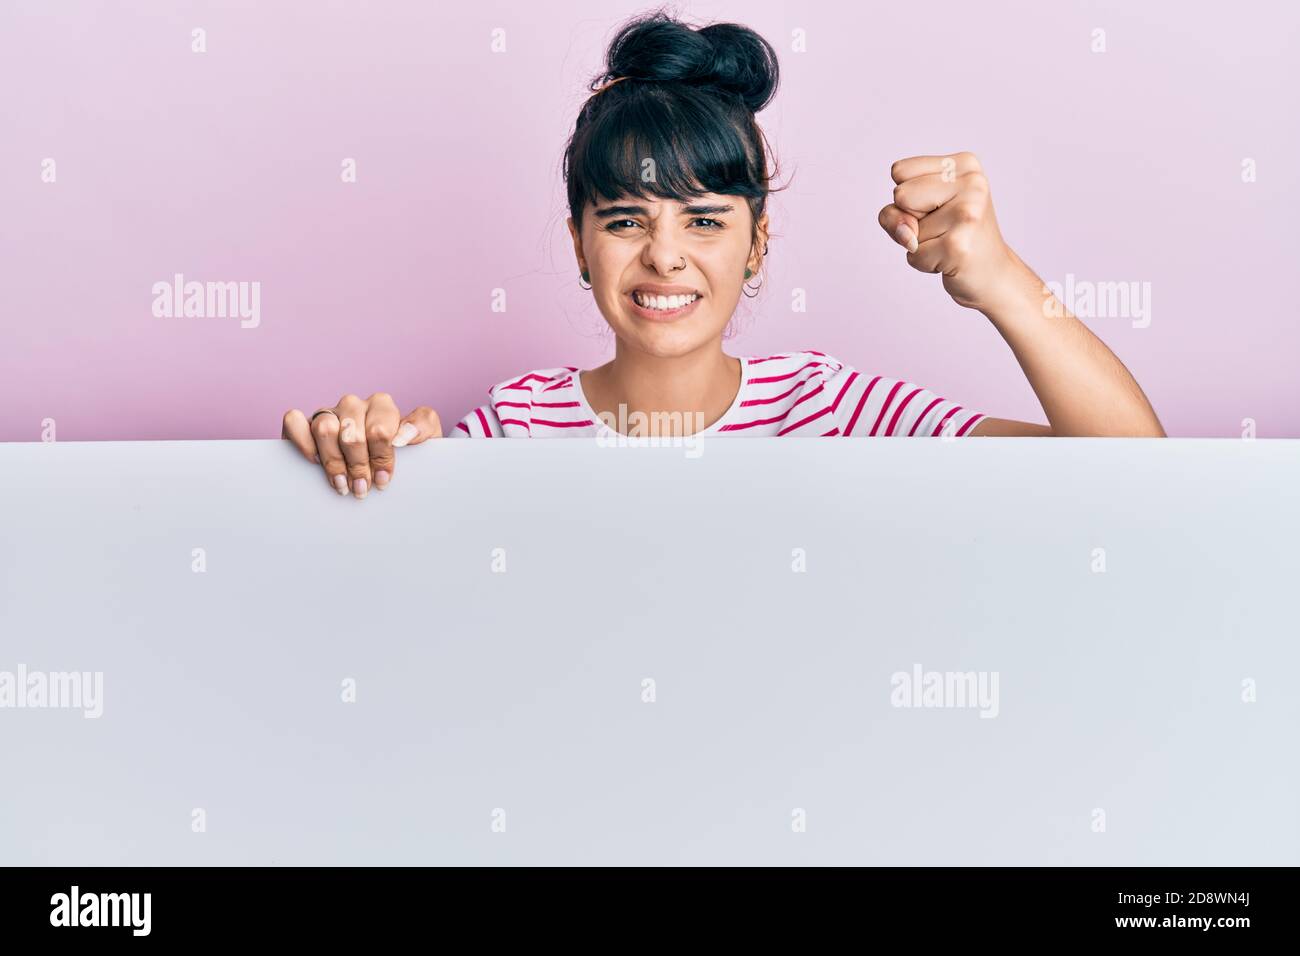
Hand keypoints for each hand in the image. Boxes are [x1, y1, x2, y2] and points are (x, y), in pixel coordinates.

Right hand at [281, 393, 440, 497]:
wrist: (393, 464)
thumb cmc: (406, 455)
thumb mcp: (426, 442)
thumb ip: (423, 427)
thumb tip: (404, 435)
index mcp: (382, 406)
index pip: (380, 429)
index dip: (382, 458)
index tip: (384, 480)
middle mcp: (353, 406)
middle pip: (351, 433)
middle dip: (358, 466)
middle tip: (363, 489)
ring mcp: (328, 412)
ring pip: (324, 427)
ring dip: (333, 462)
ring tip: (343, 485)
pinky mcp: (304, 422)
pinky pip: (294, 421)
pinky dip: (302, 441)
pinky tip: (315, 462)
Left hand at [878, 152, 1023, 310]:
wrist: (992, 273)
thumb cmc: (951, 236)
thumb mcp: (919, 211)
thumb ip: (896, 212)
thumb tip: (906, 233)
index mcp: (964, 164)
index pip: (900, 170)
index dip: (907, 196)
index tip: (936, 206)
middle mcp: (972, 183)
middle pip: (900, 194)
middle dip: (911, 219)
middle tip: (943, 227)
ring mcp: (968, 213)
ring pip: (906, 228)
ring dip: (919, 242)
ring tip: (948, 241)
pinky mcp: (959, 246)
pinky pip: (914, 255)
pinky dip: (924, 262)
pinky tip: (950, 258)